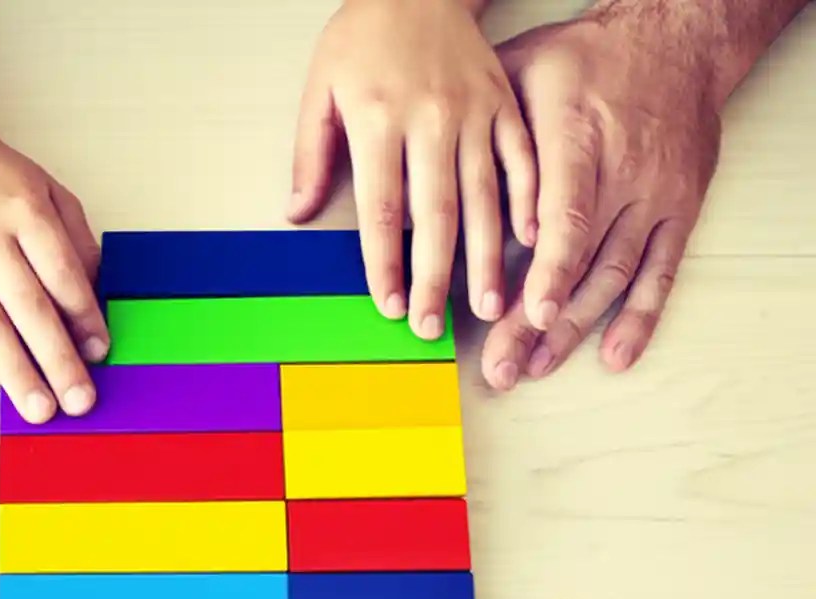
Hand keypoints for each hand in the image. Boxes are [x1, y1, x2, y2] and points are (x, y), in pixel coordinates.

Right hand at [0, 132, 108, 421]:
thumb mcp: (48, 189)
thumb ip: (76, 238)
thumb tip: (95, 293)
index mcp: (27, 212)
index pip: (62, 273)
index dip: (84, 315)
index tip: (100, 353)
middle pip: (28, 306)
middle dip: (56, 358)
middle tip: (78, 403)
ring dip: (12, 369)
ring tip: (37, 408)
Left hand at [289, 0, 536, 336]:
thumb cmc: (360, 39)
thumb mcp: (319, 88)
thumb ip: (311, 154)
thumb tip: (298, 213)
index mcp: (377, 119)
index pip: (381, 208)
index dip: (385, 262)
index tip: (388, 305)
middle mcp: (430, 119)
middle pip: (435, 213)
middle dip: (435, 277)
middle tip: (434, 326)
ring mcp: (474, 112)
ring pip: (485, 196)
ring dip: (488, 257)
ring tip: (493, 306)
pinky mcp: (505, 105)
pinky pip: (523, 159)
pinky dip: (529, 202)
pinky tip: (533, 244)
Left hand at [481, 12, 721, 389]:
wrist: (677, 40)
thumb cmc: (586, 56)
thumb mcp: (525, 67)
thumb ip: (483, 121)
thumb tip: (421, 169)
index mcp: (579, 136)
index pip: (566, 213)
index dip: (549, 269)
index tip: (528, 313)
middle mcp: (624, 172)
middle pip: (581, 259)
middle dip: (540, 320)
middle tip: (503, 365)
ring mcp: (654, 197)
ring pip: (616, 274)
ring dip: (577, 328)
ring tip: (537, 367)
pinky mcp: (678, 211)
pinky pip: (661, 272)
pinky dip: (641, 317)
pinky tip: (615, 356)